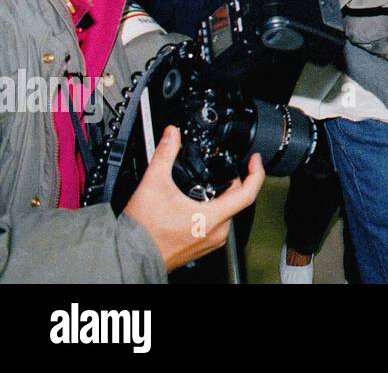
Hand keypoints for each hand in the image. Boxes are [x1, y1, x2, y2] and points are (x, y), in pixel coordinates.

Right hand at [123, 125, 264, 271]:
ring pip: (226, 215)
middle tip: (227, 170)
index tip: (254, 160)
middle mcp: (216, 232)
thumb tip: (171, 135)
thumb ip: (164, 154)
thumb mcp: (154, 184)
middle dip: (233, 183)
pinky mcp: (201, 248)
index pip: (248, 193)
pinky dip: (211, 212)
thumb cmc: (142, 230)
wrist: (128, 255)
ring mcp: (209, 242)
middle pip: (236, 202)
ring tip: (210, 186)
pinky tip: (196, 205)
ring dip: (221, 199)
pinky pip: (215, 226)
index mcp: (212, 217)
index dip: (255, 173)